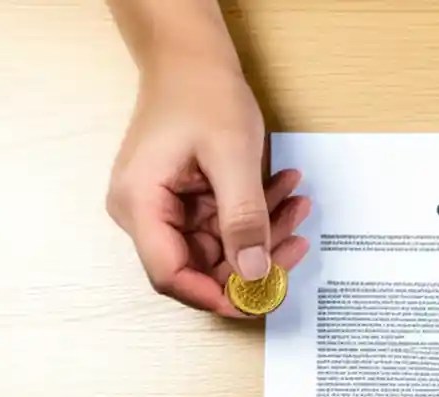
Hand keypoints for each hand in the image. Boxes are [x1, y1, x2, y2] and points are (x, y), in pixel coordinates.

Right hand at [107, 62, 310, 316]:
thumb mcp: (232, 156)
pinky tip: (285, 191)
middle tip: (298, 239)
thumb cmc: (201, 93)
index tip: (259, 297)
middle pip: (200, 265)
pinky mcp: (184, 202)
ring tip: (298, 204)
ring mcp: (163, 208)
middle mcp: (143, 213)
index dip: (214, 295)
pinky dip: (257, 213)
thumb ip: (244, 218)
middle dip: (255, 257)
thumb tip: (254, 273)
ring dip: (264, 231)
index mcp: (140, 204)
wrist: (190, 57)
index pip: (170, 275)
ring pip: (220, 246)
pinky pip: (223, 224)